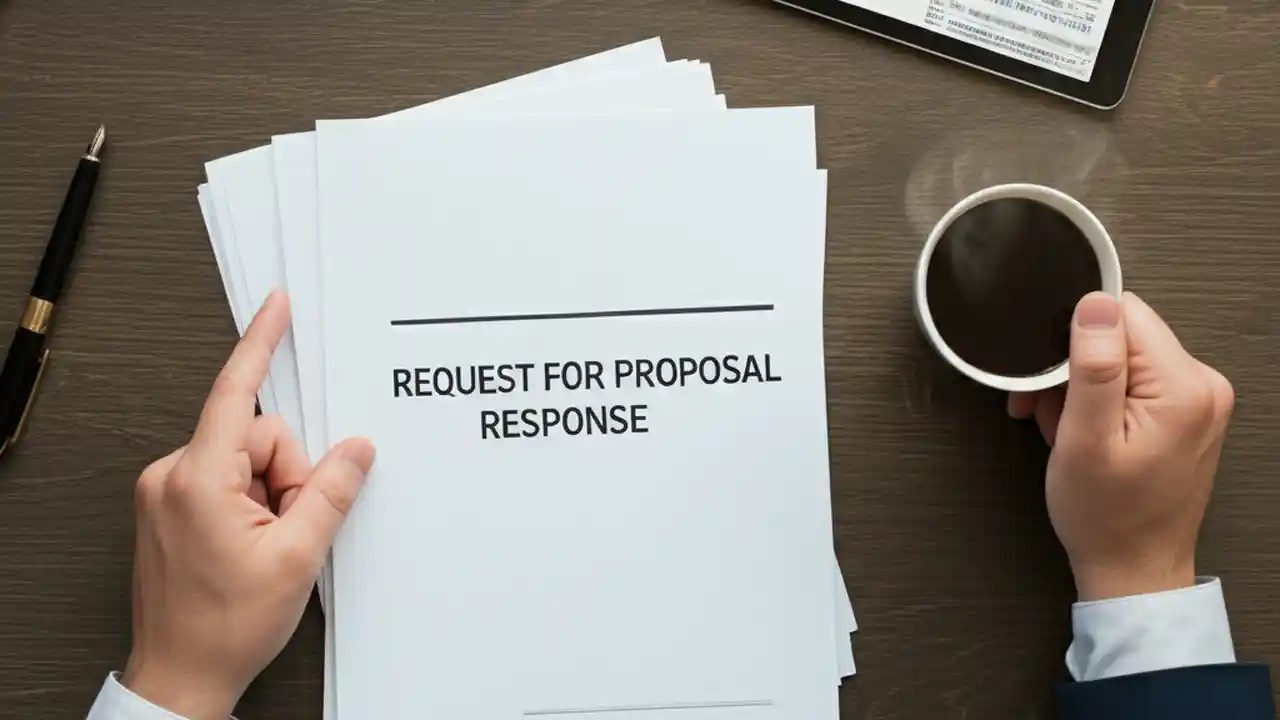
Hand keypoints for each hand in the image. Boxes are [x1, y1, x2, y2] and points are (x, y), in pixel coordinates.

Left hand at [122, 291, 374, 718]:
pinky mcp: (170, 506)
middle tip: (288, 528)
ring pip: (246, 460)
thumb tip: (356, 449)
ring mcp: (167, 491)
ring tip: (266, 545)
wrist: (181, 676)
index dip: (260, 345)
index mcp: (197, 480)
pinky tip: (253, 542)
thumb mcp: (296, 558)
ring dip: (272, 495)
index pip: (234, 393)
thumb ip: (331, 493)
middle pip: (258, 436)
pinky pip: (228, 479)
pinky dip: (253, 503)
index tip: (276, 307)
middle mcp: (172, 476)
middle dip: (288, 477)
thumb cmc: (222, 627)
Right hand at [1009, 291, 1233, 601]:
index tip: (1053, 386)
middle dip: (1074, 368)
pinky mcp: (1185, 411)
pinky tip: (1085, 431)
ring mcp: (1198, 399)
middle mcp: (1204, 386)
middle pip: (1121, 335)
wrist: (1132, 568)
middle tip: (1052, 414)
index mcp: (1185, 387)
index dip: (1072, 342)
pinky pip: (1133, 381)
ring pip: (1122, 358)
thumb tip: (1095, 304)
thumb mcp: (1084, 439)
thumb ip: (1093, 367)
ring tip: (1069, 430)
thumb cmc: (1107, 517)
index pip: (1121, 314)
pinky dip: (1100, 401)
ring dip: (1082, 387)